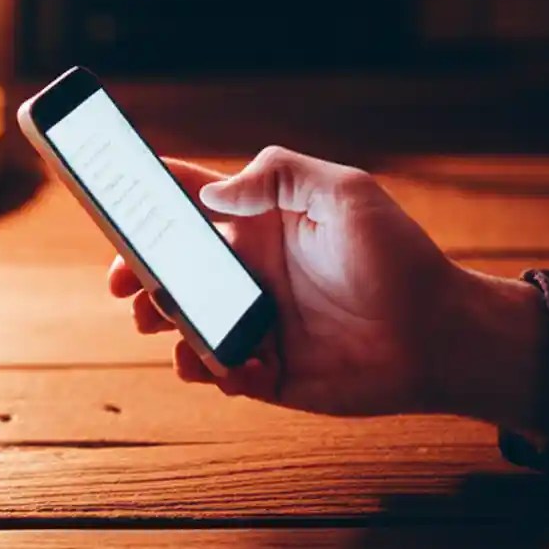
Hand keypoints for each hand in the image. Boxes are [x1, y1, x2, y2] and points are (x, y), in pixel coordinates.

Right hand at [108, 146, 548, 429]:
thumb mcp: (346, 193)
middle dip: (135, 273)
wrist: (438, 337)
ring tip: (164, 324)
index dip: (146, 198)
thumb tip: (214, 196)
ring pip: (182, 322)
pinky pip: (217, 371)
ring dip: (161, 322)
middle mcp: (247, 273)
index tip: (110, 198)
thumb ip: (280, 176)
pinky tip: (230, 367)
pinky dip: (209, 369)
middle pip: (169, 268)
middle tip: (123, 285)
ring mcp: (252, 322)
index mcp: (258, 225)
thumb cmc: (397, 258)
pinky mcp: (264, 372)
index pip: (189, 203)